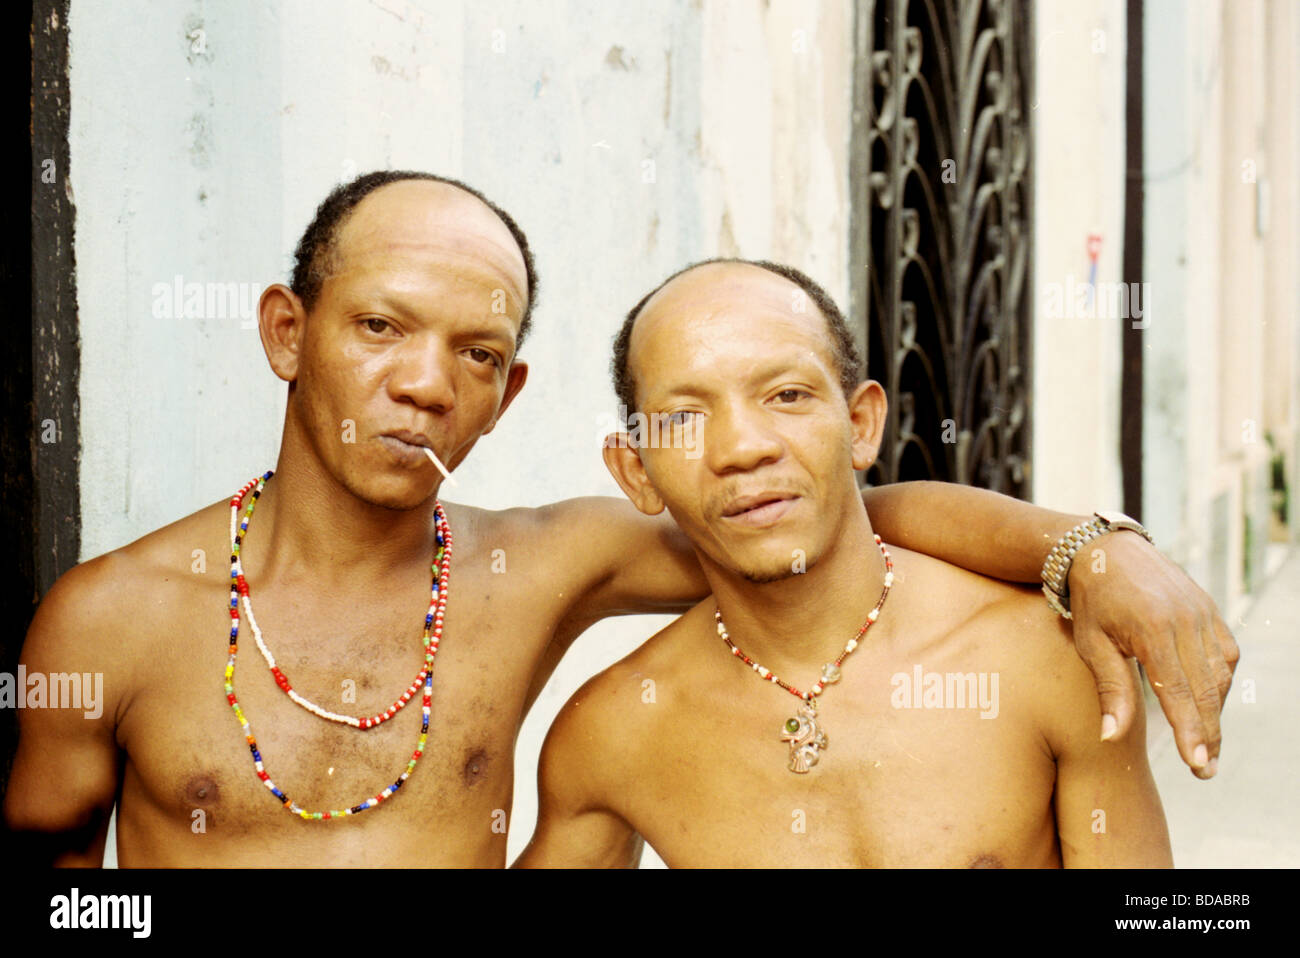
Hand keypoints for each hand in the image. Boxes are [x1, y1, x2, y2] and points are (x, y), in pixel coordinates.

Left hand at [1066, 530, 1238, 778]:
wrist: (1109, 552)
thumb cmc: (1093, 601)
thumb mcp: (1092, 643)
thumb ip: (1110, 689)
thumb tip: (1111, 737)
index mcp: (1153, 629)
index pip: (1179, 692)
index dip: (1190, 732)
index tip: (1197, 764)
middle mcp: (1186, 620)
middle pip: (1207, 690)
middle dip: (1208, 734)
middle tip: (1204, 770)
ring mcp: (1203, 613)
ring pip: (1221, 675)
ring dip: (1216, 711)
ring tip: (1204, 744)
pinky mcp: (1210, 610)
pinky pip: (1226, 654)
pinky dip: (1220, 682)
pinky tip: (1207, 703)